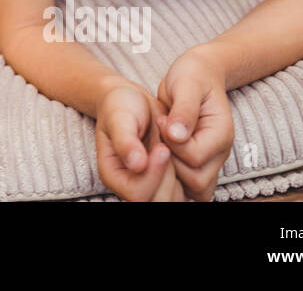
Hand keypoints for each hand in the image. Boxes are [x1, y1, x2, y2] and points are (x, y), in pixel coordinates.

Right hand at [95, 83, 182, 200]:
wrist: (133, 102)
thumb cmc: (121, 107)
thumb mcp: (119, 118)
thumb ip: (125, 141)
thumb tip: (136, 164)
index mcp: (113, 176)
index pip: (137, 194)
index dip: (153, 175)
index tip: (162, 148)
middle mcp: (131, 187)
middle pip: (159, 201)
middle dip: (169, 174)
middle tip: (167, 146)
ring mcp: (151, 187)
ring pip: (175, 199)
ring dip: (180, 175)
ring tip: (172, 148)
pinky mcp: (168, 182)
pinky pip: (187, 192)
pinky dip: (189, 175)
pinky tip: (180, 154)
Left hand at [155, 46, 234, 201]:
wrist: (198, 74)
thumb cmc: (192, 76)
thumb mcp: (186, 84)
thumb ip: (183, 110)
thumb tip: (176, 135)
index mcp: (221, 133)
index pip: (195, 157)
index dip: (171, 144)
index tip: (161, 122)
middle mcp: (220, 153)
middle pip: (197, 181)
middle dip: (170, 162)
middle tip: (159, 137)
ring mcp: (211, 161)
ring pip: (196, 190)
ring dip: (172, 174)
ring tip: (160, 146)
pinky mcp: (199, 164)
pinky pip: (190, 187)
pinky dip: (175, 180)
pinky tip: (161, 157)